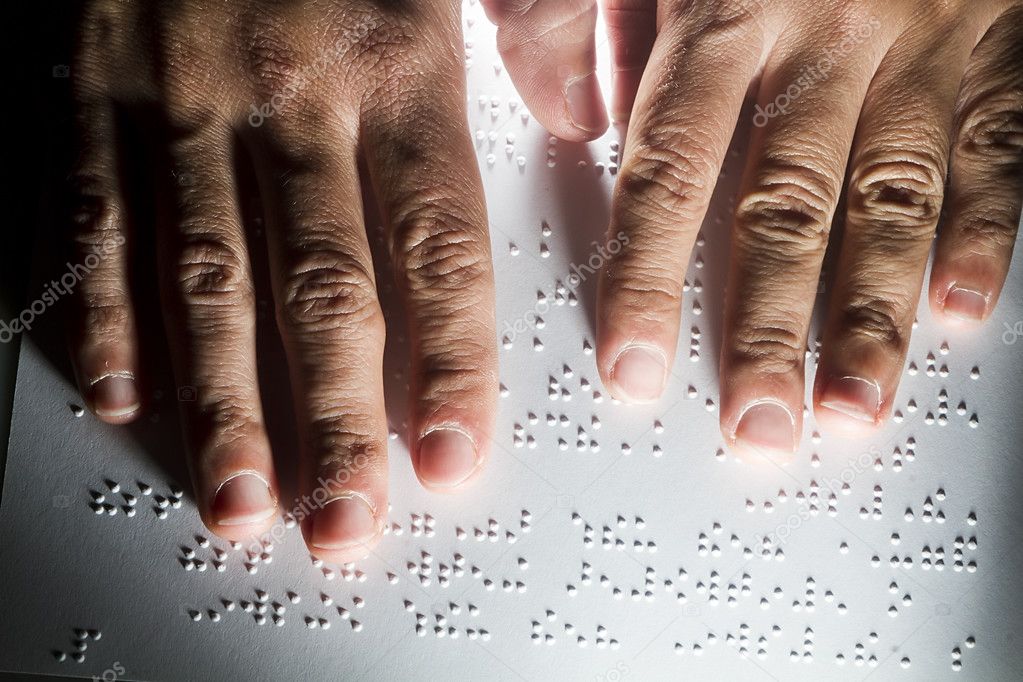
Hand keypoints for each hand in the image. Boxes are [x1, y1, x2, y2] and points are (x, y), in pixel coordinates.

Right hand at [68, 0, 496, 560]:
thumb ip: (534, 26)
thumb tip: (586, 119)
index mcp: (394, 65)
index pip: (434, 245)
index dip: (444, 362)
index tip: (451, 457)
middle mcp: (288, 98)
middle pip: (320, 288)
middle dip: (333, 418)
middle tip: (348, 522)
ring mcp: (180, 99)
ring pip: (206, 276)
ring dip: (225, 400)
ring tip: (244, 499)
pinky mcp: (93, 89)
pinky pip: (98, 214)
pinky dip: (105, 312)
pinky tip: (124, 396)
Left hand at [487, 0, 1022, 456]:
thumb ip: (586, 14)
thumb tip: (563, 117)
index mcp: (726, 13)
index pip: (669, 172)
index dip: (647, 279)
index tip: (631, 369)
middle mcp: (823, 44)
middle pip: (783, 210)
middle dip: (768, 329)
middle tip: (756, 426)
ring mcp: (919, 50)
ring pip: (889, 201)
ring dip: (869, 314)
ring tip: (848, 406)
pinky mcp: (997, 50)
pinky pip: (996, 148)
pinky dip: (981, 230)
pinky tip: (960, 309)